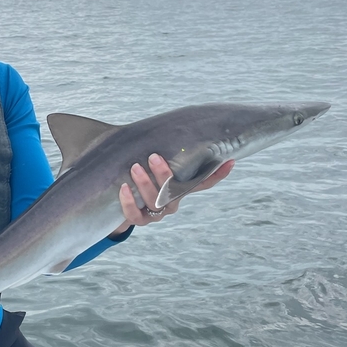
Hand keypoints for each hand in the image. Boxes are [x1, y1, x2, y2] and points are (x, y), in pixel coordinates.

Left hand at [112, 156, 234, 234]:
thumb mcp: (149, 165)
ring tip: (134, 167)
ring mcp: (156, 213)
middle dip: (164, 174)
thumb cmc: (138, 178)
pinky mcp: (138, 220)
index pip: (203, 183)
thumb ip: (159, 151)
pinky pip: (135, 215)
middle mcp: (171, 202)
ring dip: (145, 184)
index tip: (229, 161)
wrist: (118, 205)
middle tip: (153, 156)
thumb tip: (164, 126)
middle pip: (174, 193)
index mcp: (179, 189)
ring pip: (156, 203)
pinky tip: (124, 187)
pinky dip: (129, 202)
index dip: (217, 174)